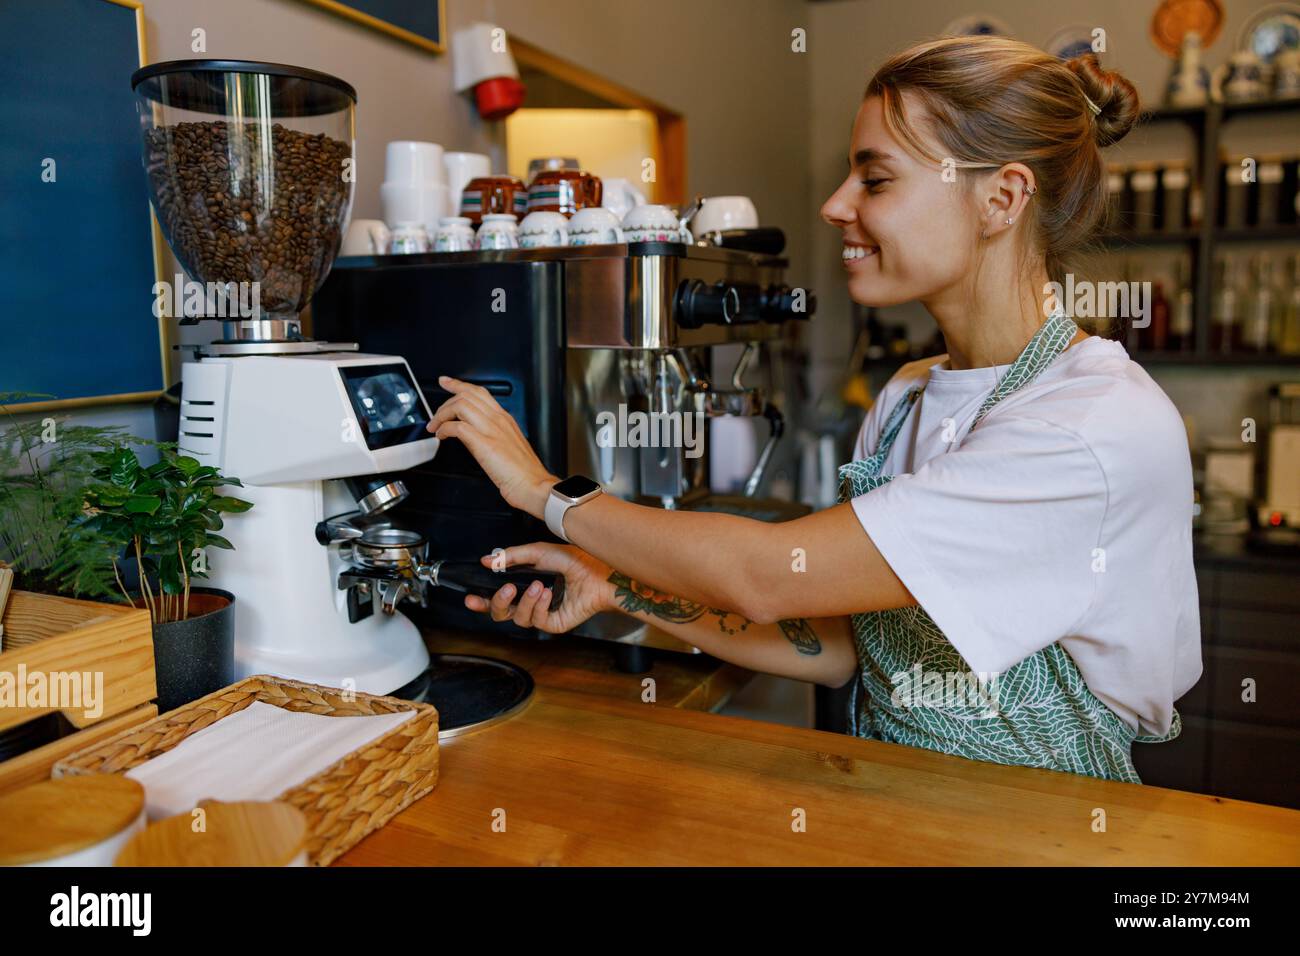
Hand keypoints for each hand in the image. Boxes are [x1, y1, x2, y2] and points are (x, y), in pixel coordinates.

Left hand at [426, 375, 556, 517]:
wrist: (534, 484)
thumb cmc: (524, 471)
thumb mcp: (509, 445)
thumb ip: (493, 435)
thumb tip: (473, 434)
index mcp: (505, 418)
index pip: (479, 393)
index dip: (459, 385)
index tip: (447, 383)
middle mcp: (498, 419)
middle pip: (467, 395)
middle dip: (445, 401)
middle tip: (435, 413)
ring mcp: (492, 430)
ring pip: (461, 405)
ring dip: (441, 414)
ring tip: (436, 426)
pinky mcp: (485, 444)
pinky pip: (458, 427)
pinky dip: (444, 429)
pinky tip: (442, 436)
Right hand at [464, 542, 614, 633]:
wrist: (599, 572)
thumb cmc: (575, 561)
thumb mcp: (538, 552)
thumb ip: (511, 557)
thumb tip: (487, 560)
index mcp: (524, 585)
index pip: (497, 598)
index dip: (481, 601)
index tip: (469, 598)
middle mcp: (531, 602)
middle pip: (501, 614)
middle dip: (497, 603)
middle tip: (505, 589)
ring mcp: (542, 614)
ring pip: (517, 619)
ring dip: (525, 601)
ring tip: (538, 585)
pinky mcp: (554, 624)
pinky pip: (535, 620)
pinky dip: (538, 605)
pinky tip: (547, 593)